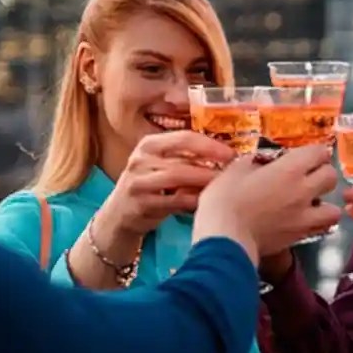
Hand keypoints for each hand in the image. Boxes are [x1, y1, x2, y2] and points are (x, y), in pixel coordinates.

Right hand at [94, 130, 236, 243]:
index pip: (184, 137)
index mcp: (149, 144)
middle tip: (234, 170)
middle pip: (182, 157)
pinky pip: (174, 200)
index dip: (210, 144)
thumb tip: (225, 156)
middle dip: (211, 163)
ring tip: (224, 185)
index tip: (232, 153)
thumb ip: (185, 158)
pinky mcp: (141, 203)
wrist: (119, 215)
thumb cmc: (149, 186)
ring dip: (204, 180)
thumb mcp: (160, 165)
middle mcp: (141, 159)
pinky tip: (209, 203)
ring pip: (178, 177)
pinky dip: (193, 200)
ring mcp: (139, 181)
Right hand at [194, 144, 340, 263]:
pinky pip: (320, 228)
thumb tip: (262, 164)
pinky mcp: (299, 237)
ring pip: (334, 209)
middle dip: (322, 173)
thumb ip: (254, 163)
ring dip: (325, 204)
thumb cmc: (226, 199)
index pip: (319, 152)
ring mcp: (304, 216)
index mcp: (290, 169)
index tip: (304, 156)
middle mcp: (304, 190)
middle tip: (308, 176)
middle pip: (331, 176)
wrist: (226, 238)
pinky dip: (316, 224)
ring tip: (310, 203)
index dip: (314, 152)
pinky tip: (302, 221)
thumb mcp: (235, 169)